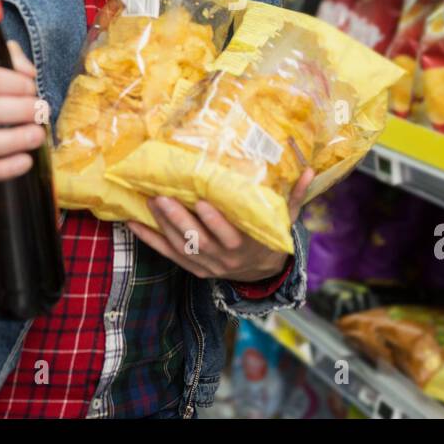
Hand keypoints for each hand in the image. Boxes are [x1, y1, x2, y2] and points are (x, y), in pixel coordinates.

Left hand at [126, 168, 314, 283]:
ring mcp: (207, 266)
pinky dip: (149, 240)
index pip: (230, 236)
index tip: (203, 201)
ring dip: (162, 225)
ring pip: (181, 246)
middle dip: (179, 219)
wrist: (261, 272)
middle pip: (199, 240)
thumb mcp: (286, 218)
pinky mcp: (193, 269)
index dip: (215, 221)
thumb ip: (296, 196)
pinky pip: (167, 255)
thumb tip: (310, 170)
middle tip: (162, 196)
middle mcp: (226, 260)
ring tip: (148, 201)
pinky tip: (133, 223)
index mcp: (249, 246)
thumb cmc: (271, 236)